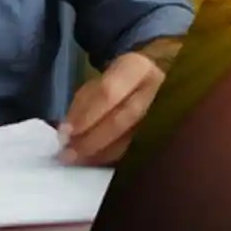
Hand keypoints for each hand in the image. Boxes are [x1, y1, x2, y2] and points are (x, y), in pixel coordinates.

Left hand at [57, 50, 168, 165]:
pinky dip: (113, 158)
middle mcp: (156, 89)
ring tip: (79, 161)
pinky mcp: (163, 133)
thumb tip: (68, 132)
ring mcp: (164, 113)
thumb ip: (84, 103)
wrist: (153, 78)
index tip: (66, 132)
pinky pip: (136, 149)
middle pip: (123, 119)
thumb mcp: (99, 80)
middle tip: (69, 155)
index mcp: (138, 68)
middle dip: (93, 139)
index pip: (109, 92)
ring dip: (102, 153)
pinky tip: (95, 162)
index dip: (86, 115)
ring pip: (132, 138)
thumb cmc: (119, 80)